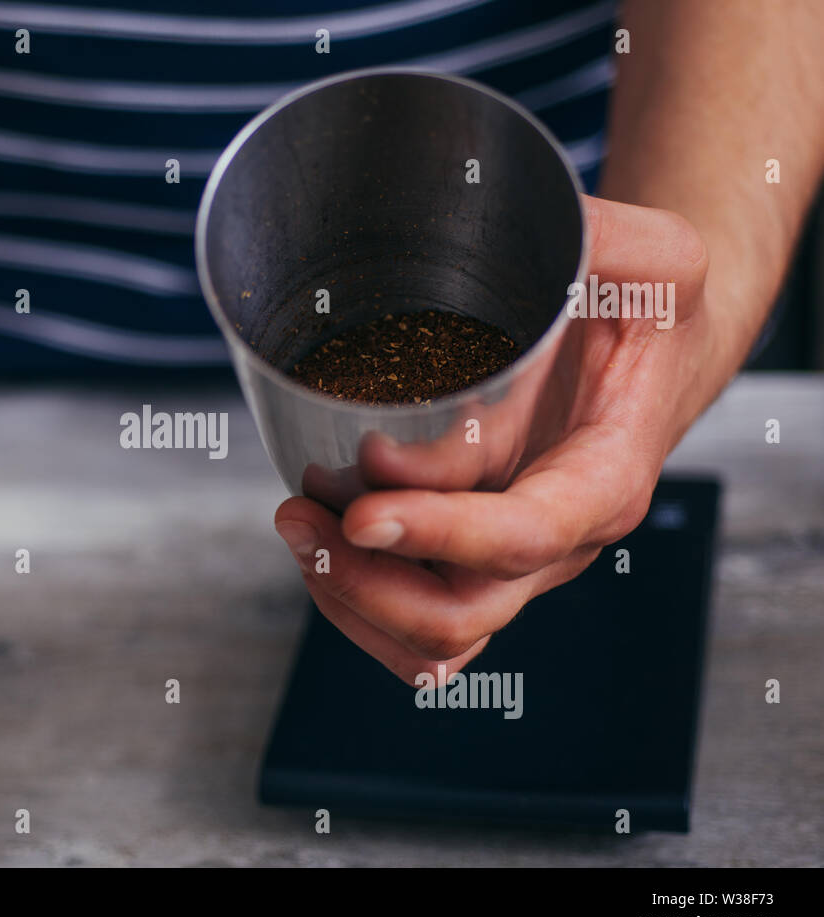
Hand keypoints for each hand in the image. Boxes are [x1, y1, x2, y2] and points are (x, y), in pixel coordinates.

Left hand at [275, 195, 713, 684]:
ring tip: (296, 524)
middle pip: (460, 616)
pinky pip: (414, 624)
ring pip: (430, 638)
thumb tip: (524, 244)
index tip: (361, 512)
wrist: (656, 357)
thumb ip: (609, 242)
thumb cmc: (648, 313)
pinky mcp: (475, 558)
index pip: (522, 536)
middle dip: (365, 580)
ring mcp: (515, 563)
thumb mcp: (656, 261)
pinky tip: (320, 545)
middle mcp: (559, 542)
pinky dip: (358, 603)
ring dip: (349, 598)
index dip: (440, 533)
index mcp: (603, 480)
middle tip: (296, 515)